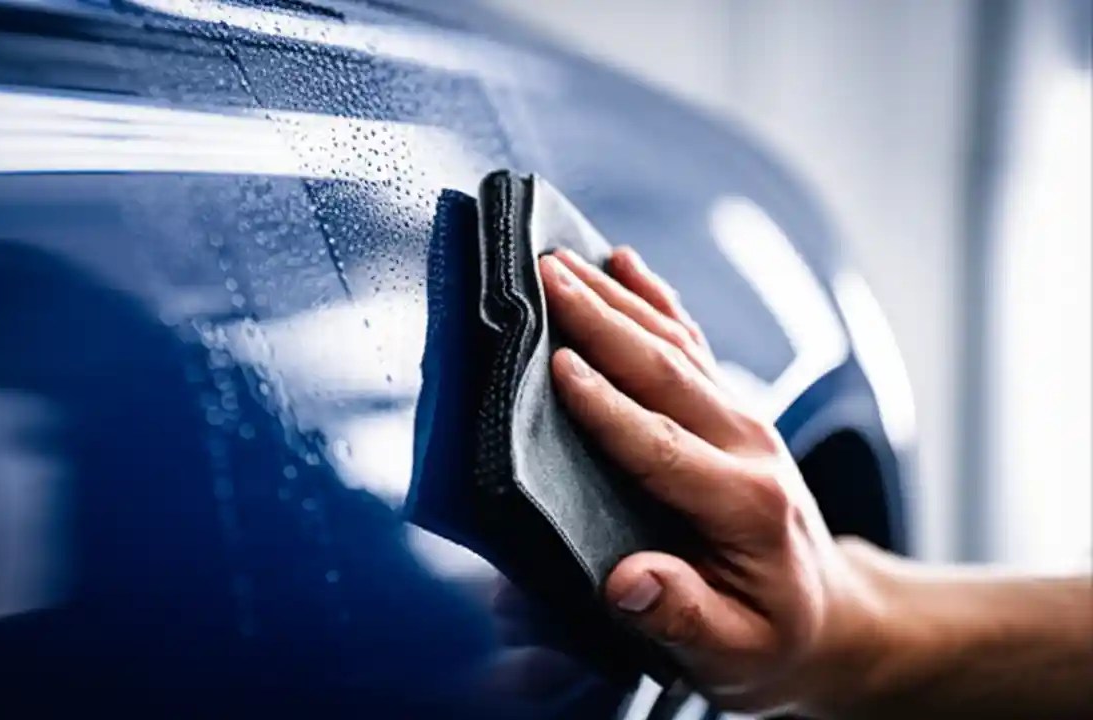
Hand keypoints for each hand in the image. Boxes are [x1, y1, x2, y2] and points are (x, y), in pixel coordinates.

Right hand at [539, 248, 882, 713]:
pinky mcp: (732, 413)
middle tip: (546, 276)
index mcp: (744, 505)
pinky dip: (655, 299)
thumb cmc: (774, 640)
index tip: (558, 363)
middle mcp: (748, 448)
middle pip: (665, 371)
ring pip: (674, 344)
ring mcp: (743, 422)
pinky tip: (626, 265)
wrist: (832, 619)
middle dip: (601, 320)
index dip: (605, 405)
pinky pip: (689, 342)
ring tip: (564, 261)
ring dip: (616, 299)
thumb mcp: (733, 654)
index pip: (661, 445)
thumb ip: (683, 615)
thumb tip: (626, 582)